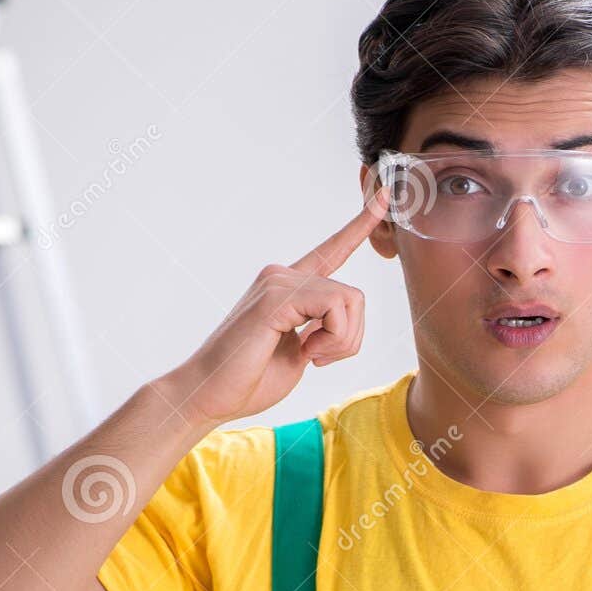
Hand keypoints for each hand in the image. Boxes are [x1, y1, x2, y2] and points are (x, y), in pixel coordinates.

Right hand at [158, 180, 389, 427]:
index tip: (382, 195)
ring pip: (349, 300)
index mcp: (288, 287)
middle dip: (350, 339)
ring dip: (341, 342)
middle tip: (317, 359)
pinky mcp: (275, 297)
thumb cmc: (249, 379)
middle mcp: (283, 275)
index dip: (359, 226)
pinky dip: (332, 338)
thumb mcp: (298, 352)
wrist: (209, 394)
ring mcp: (278, 282)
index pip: (331, 250)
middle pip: (354, 295)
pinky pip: (334, 306)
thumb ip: (320, 331)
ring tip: (308, 356)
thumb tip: (340, 320)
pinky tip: (306, 352)